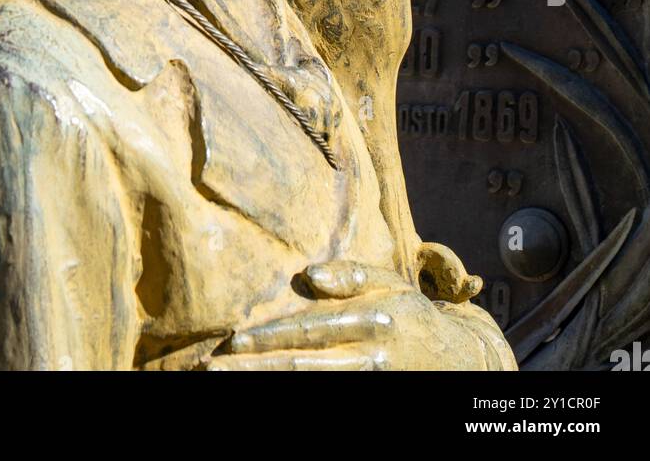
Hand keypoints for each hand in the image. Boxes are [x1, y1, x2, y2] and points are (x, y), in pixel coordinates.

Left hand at [205, 260, 512, 370]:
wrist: (461, 360)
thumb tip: (310, 275)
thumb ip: (352, 274)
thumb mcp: (390, 283)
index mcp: (371, 318)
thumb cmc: (413, 314)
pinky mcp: (373, 399)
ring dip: (266, 386)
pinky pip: (328, 400)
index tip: (231, 341)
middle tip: (213, 368)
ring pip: (311, 388)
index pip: (308, 330)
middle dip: (254, 368)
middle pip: (302, 365)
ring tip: (228, 382)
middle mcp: (371, 355)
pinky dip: (295, 400)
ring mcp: (373, 382)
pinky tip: (266, 394)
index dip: (268, 338)